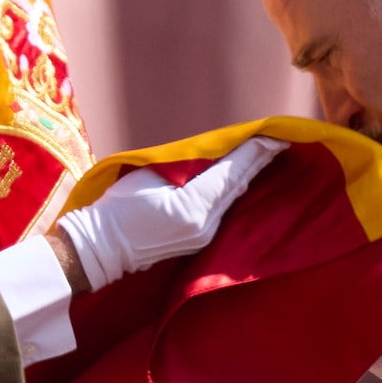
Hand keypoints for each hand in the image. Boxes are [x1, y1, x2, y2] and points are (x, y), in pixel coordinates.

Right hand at [53, 137, 286, 290]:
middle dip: (259, 161)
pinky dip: (235, 190)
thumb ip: (187, 166)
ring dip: (249, 174)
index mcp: (193, 207)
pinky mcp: (200, 241)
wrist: (102, 248)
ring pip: (234, 198)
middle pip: (239, 186)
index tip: (273, 134)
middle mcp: (206, 225)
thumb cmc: (119, 207)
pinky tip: (244, 178)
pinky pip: (224, 210)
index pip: (232, 172)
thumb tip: (217, 155)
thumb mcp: (151, 175)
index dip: (254, 152)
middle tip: (279, 139)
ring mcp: (205, 237)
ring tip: (267, 153)